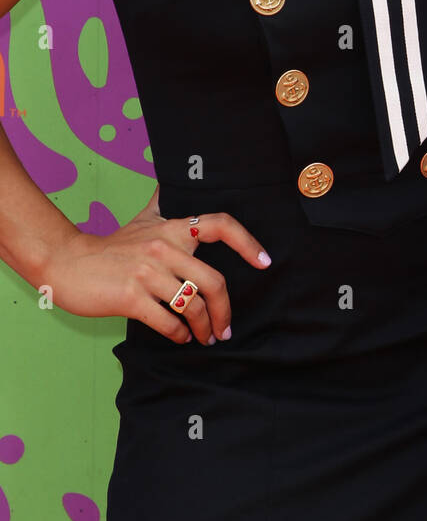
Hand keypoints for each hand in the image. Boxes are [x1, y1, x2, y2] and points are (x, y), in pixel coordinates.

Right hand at [40, 187, 270, 344]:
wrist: (67, 263)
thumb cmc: (110, 247)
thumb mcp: (142, 219)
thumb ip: (164, 206)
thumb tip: (177, 182)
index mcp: (172, 228)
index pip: (220, 225)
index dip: (248, 243)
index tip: (264, 262)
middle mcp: (163, 247)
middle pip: (213, 281)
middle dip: (225, 311)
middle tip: (225, 329)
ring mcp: (147, 272)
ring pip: (192, 304)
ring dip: (204, 327)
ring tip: (205, 337)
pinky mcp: (130, 297)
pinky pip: (167, 320)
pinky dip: (179, 334)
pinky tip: (180, 337)